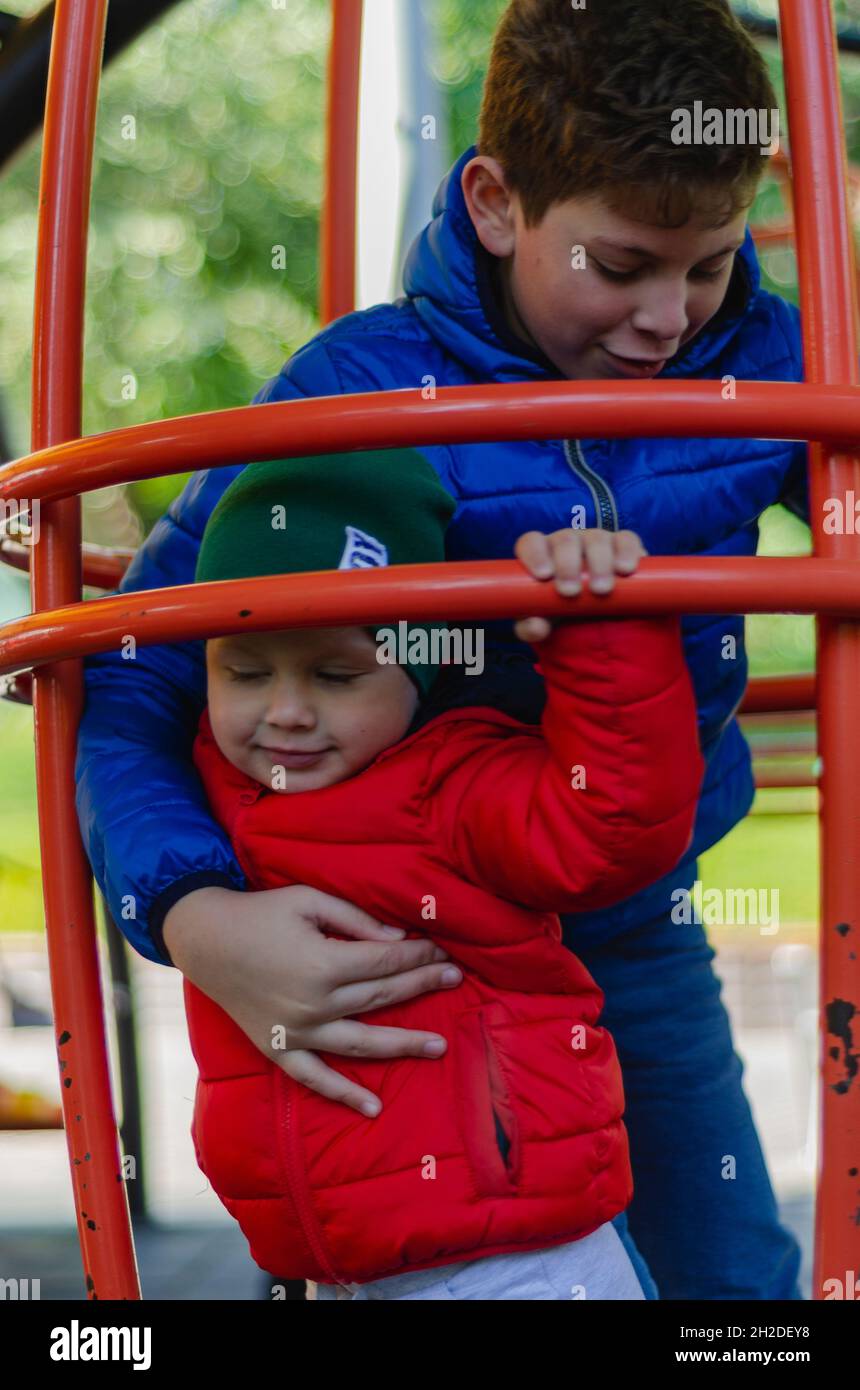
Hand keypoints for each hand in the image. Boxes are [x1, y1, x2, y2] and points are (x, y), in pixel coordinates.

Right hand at [163, 885, 462, 1116]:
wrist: (204, 939)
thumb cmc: (260, 913)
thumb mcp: (309, 900)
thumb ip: (356, 920)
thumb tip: (397, 939)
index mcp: (323, 963)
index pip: (386, 962)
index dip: (419, 955)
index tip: (443, 950)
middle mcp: (314, 1003)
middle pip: (382, 997)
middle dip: (423, 986)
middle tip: (456, 979)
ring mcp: (296, 1032)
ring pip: (362, 1043)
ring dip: (403, 1045)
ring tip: (439, 1046)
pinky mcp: (278, 1049)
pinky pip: (315, 1078)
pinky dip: (343, 1094)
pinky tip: (373, 1107)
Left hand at [513, 527, 647, 642]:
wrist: (601, 618)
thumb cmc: (564, 615)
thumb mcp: (545, 625)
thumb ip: (532, 629)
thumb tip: (535, 626)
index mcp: (543, 554)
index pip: (531, 542)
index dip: (535, 554)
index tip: (543, 576)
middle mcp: (568, 542)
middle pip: (565, 540)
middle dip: (567, 564)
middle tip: (570, 592)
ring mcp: (596, 540)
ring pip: (596, 539)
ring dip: (598, 563)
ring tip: (600, 590)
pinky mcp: (624, 544)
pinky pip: (627, 539)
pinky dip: (626, 552)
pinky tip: (625, 569)